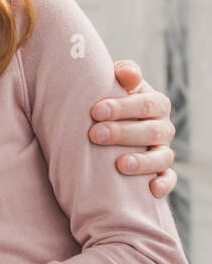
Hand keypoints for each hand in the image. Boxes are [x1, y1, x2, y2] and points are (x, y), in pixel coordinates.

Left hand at [89, 60, 175, 197]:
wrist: (110, 125)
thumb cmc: (111, 102)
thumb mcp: (116, 85)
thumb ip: (123, 75)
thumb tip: (127, 73)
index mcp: (155, 104)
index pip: (146, 104)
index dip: (122, 107)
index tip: (96, 111)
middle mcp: (163, 128)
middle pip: (151, 131)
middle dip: (123, 133)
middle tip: (95, 135)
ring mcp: (163, 151)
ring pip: (162, 157)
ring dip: (143, 162)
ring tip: (120, 165)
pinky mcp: (161, 172)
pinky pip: (168, 179)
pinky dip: (164, 185)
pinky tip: (151, 190)